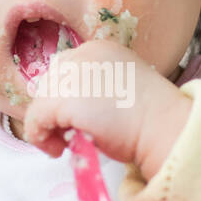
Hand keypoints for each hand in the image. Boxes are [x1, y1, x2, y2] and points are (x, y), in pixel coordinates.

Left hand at [22, 39, 191, 179]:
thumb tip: (72, 111)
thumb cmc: (152, 118)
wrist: (164, 127)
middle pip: (50, 83)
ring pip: (41, 102)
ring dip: (49, 126)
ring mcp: (71, 76)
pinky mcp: (62, 100)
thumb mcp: (122, 89)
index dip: (66, 96)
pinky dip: (41, 138)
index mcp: (100, 49)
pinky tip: (58, 150)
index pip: (65, 68)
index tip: (79, 118)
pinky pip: (36, 121)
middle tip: (71, 134)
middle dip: (55, 110)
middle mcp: (82, 55)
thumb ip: (97, 90)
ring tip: (67, 143)